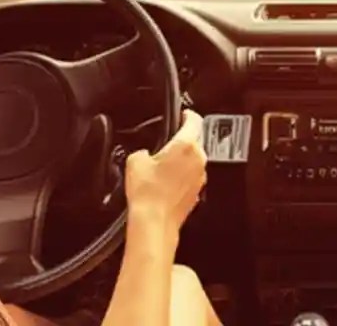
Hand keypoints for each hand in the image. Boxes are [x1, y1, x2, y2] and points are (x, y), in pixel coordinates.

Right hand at [124, 110, 207, 239]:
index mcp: (186, 145)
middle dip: (184, 138)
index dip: (187, 114)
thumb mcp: (135, 160)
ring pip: (195, 159)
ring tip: (163, 165)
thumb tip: (146, 154)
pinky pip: (192, 176)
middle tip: (168, 141)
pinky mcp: (198, 192)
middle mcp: (198, 159)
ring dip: (183, 158)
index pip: (195, 120)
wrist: (154, 222)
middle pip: (196, 139)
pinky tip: (167, 182)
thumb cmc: (147, 193)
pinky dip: (183, 175)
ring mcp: (200, 177)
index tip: (182, 113)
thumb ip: (143, 150)